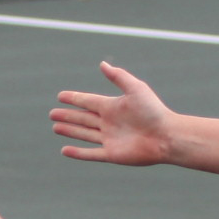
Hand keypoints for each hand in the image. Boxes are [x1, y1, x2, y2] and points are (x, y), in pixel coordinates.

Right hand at [52, 61, 173, 165]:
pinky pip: (91, 153)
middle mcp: (109, 122)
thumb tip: (102, 64)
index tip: (60, 96)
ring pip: (84, 134)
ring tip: (55, 127)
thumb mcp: (136, 89)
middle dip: (68, 115)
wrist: (166, 136)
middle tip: (52, 113)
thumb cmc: (154, 111)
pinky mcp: (112, 154)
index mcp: (113, 106)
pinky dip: (78, 153)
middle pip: (83, 118)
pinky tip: (65, 150)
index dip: (74, 98)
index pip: (88, 101)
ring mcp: (109, 139)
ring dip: (70, 131)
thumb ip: (119, 77)